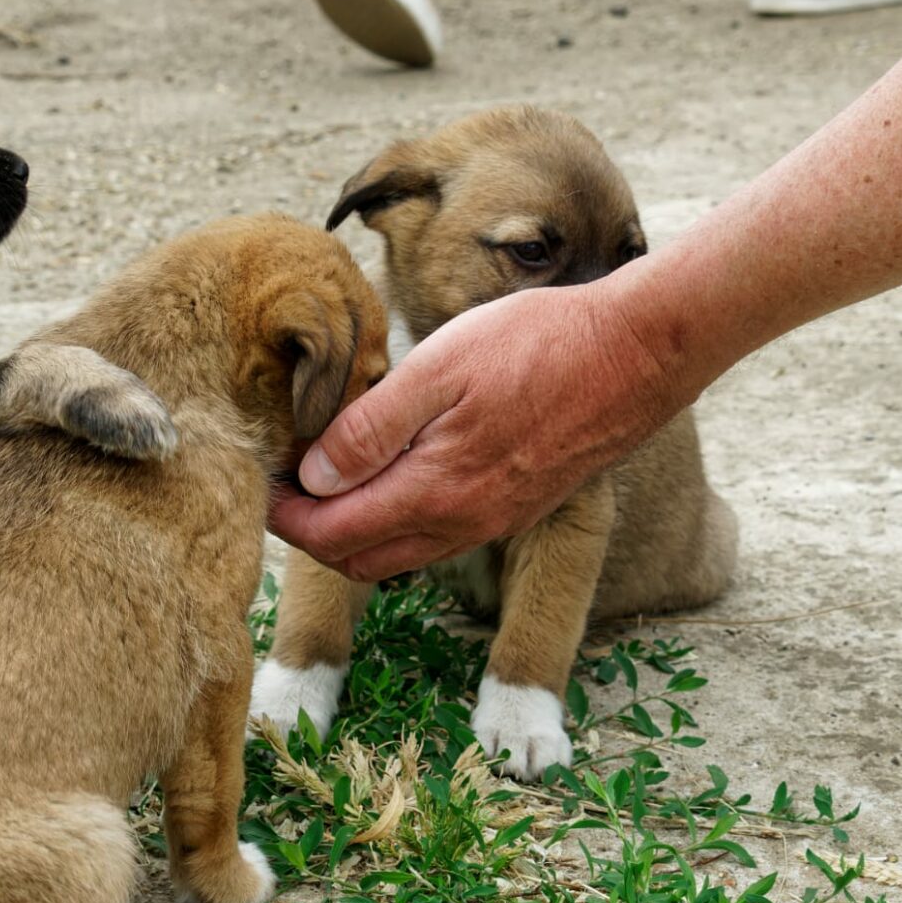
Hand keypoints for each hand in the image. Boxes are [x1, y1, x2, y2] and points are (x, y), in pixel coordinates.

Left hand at [269, 278, 684, 579]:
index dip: (284, 515)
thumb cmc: (538, 344)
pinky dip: (393, 520)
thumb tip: (313, 477)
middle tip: (283, 481)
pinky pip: (434, 537)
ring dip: (350, 530)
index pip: (329, 536)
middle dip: (309, 530)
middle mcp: (460, 524)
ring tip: (324, 477)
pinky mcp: (512, 508)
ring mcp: (490, 521)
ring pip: (394, 554)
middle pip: (355, 559)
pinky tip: (386, 472)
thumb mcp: (439, 368)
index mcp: (433, 493)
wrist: (640, 351)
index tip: (262, 477)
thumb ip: (370, 429)